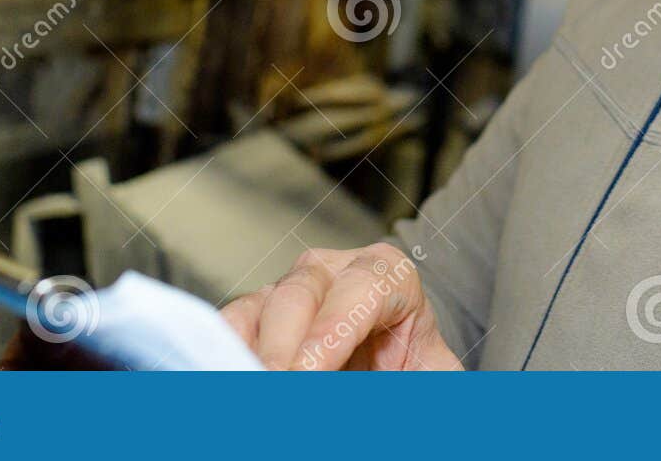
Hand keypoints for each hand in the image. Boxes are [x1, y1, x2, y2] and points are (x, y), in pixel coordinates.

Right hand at [221, 243, 461, 370]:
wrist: (398, 370)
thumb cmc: (417, 370)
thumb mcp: (434, 378)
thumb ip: (415, 382)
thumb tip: (373, 389)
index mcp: (388, 274)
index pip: (365, 288)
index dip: (334, 330)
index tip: (309, 374)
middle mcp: (334, 271)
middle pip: (301, 292)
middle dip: (283, 347)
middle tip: (274, 385)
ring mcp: (290, 289)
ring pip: (259, 307)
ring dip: (249, 351)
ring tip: (248, 384)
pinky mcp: (257, 314)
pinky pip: (232, 326)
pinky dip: (226, 353)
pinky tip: (227, 375)